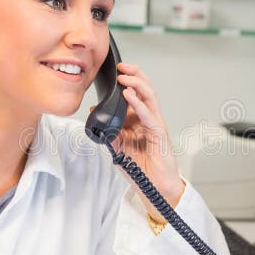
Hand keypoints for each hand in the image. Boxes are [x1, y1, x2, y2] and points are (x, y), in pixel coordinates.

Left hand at [109, 62, 184, 221]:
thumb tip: (95, 113)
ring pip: (149, 98)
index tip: (115, 70)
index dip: (127, 80)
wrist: (156, 188)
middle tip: (121, 66)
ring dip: (136, 84)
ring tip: (124, 76)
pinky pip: (149, 116)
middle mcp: (149, 119)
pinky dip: (138, 105)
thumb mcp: (118, 147)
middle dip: (134, 74)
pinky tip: (129, 97)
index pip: (136, 93)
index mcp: (140, 120)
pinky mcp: (159, 135)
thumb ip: (109, 131)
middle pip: (145, 90)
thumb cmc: (142, 168)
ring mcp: (155, 125)